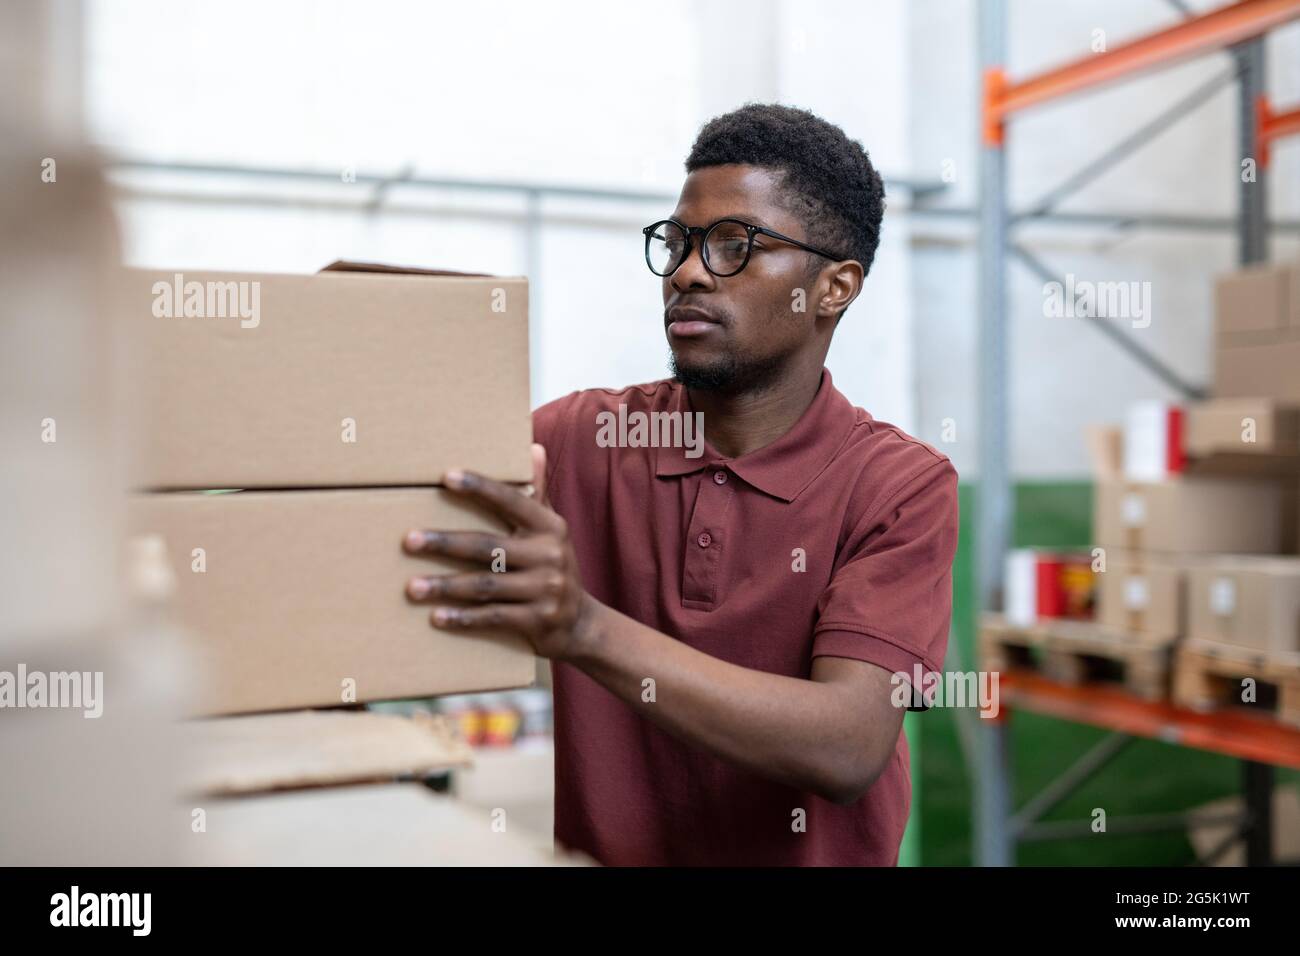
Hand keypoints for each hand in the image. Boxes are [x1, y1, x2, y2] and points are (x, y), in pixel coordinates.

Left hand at [402, 444, 593, 660]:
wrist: (580, 622)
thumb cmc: (552, 566)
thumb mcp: (550, 530)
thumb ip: (537, 492)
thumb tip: (533, 447)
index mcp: (550, 527)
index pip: (511, 501)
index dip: (479, 488)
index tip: (445, 477)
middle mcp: (550, 555)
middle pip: (488, 546)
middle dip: (445, 543)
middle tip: (409, 540)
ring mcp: (546, 589)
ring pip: (485, 585)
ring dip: (445, 586)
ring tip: (412, 586)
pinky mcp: (538, 619)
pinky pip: (493, 617)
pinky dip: (463, 618)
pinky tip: (436, 617)